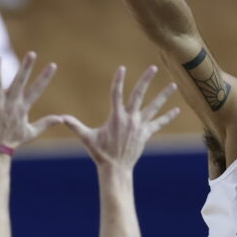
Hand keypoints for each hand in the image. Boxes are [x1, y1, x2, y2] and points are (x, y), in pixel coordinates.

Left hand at [0, 52, 61, 148]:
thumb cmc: (12, 141)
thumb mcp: (31, 133)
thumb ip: (46, 123)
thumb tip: (61, 118)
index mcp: (22, 108)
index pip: (37, 90)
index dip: (45, 77)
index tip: (53, 65)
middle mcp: (11, 105)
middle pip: (20, 82)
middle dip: (26, 67)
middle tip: (32, 53)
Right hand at [61, 65, 179, 170]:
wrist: (116, 169)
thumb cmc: (100, 153)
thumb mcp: (87, 138)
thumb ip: (75, 126)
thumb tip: (61, 118)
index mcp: (115, 117)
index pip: (116, 93)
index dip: (119, 80)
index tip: (122, 68)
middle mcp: (130, 119)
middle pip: (139, 95)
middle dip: (146, 80)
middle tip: (153, 68)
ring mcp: (139, 126)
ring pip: (154, 107)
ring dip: (164, 96)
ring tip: (174, 85)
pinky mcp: (145, 134)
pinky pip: (158, 123)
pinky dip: (167, 116)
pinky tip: (176, 110)